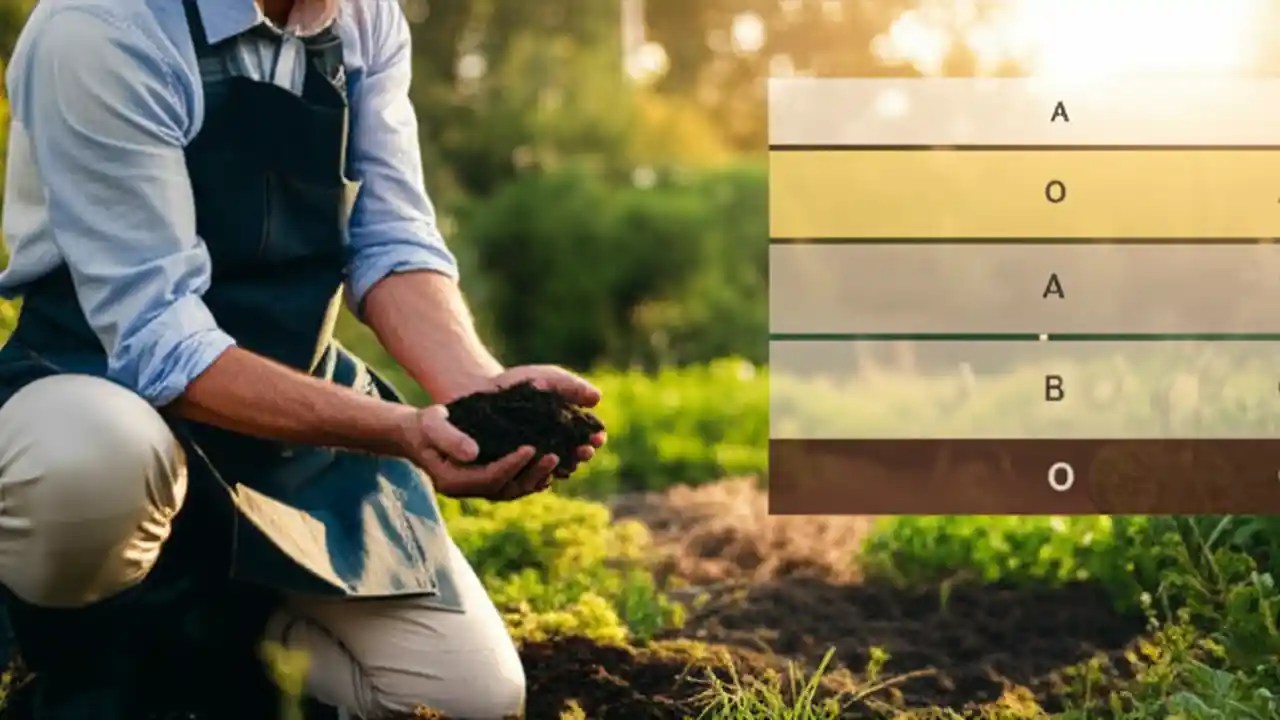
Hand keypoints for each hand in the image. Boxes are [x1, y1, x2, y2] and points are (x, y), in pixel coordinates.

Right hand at [396, 405, 560, 500]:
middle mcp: (467, 491)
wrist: (417, 434)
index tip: (531, 447)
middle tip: (553, 455)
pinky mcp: (485, 481)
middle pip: (505, 489)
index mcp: (452, 482)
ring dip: (536, 477)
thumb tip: (474, 453)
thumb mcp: (431, 425)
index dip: (512, 465)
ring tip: (557, 459)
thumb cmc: (424, 426)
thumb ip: (449, 438)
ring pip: (512, 490)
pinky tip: (549, 466)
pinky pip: (513, 485)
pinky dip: (531, 477)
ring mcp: (476, 489)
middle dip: (531, 473)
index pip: (489, 478)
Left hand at [477, 365, 607, 479]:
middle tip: (585, 451)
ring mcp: (528, 464)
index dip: (593, 441)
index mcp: (564, 433)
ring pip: (547, 473)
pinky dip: (528, 478)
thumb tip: (597, 398)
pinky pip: (520, 479)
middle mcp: (549, 452)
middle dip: (580, 455)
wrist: (480, 389)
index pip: (584, 442)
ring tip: (557, 458)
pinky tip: (535, 473)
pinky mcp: (504, 470)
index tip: (598, 438)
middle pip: (571, 460)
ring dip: (555, 468)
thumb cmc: (518, 384)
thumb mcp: (548, 379)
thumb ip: (571, 386)